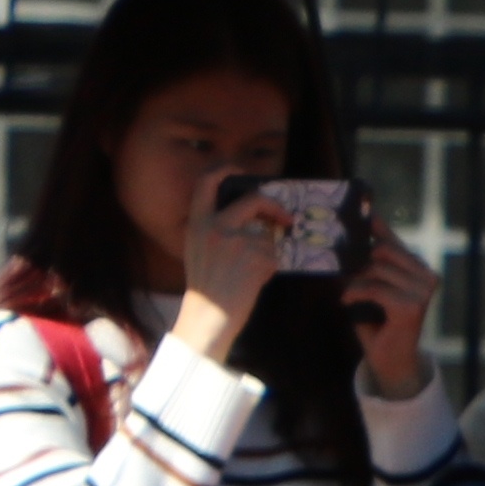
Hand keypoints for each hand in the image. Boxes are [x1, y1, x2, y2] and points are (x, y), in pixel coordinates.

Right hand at [166, 178, 297, 373]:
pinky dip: (272, 267)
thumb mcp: (198, 248)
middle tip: (287, 218)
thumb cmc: (207, 286)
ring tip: (254, 269)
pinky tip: (256, 280)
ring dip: (270, 251)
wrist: (208, 316)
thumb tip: (253, 219)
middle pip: (253, 200)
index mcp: (197, 222)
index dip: (226, 169)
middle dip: (274, 206)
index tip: (242, 171)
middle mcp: (215, 226)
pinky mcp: (257, 257)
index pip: (207, 182)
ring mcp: (237, 241)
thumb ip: (215, 227)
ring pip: (268, 235)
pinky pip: (275, 256)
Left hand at [339, 226, 435, 400]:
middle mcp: (428, 277)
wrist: (391, 359)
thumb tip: (349, 233)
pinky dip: (355, 294)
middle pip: (382, 250)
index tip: (357, 216)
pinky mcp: (411, 307)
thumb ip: (368, 261)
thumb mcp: (374, 283)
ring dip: (355, 281)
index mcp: (421, 268)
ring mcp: (423, 292)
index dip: (373, 227)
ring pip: (376, 268)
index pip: (392, 240)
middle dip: (359, 262)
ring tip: (349, 294)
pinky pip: (373, 288)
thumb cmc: (380, 321)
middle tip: (346, 276)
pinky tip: (347, 302)